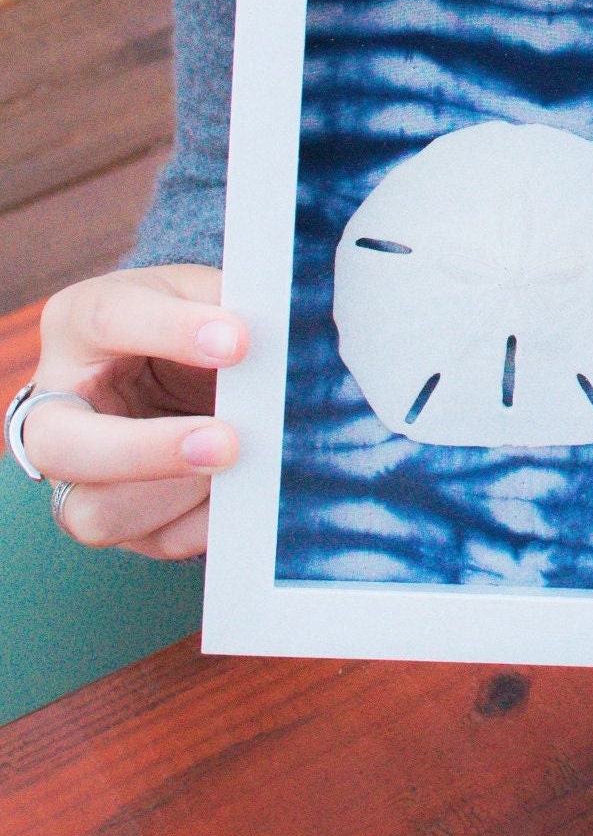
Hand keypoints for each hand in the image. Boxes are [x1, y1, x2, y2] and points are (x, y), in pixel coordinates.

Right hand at [17, 267, 247, 557]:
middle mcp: (60, 404)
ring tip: (241, 473)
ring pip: (94, 514)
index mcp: (80, 324)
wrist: (191, 367)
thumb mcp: (207, 294)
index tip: (239, 342)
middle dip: (147, 451)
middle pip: (60, 445)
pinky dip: (206, 525)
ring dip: (177, 500)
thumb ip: (232, 303)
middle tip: (227, 443)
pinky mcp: (120, 516)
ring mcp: (80, 472)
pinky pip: (155, 540)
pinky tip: (245, 499)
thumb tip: (289, 331)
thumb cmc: (196, 324)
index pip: (106, 321)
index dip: (171, 331)